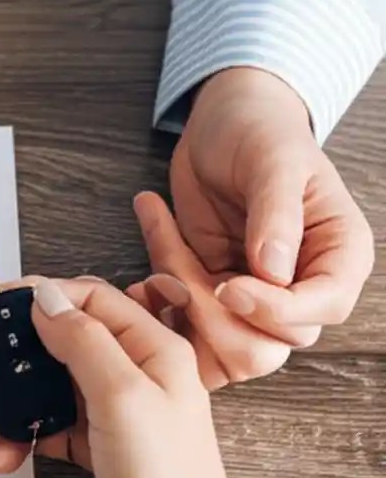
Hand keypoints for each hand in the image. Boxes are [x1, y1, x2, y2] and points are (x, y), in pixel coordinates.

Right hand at [0, 277, 241, 477]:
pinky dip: (21, 437)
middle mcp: (134, 373)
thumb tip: (44, 298)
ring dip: (5, 406)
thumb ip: (82, 340)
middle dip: (7, 361)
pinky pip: (47, 426)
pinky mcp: (98, 446)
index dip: (33, 295)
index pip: (86, 300)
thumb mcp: (122, 395)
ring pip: (45, 388)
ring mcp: (115, 411)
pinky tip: (6, 456)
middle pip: (56, 344)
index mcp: (151, 348)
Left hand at [133, 67, 374, 389]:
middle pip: (272, 345)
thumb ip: (276, 213)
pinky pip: (190, 337)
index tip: (231, 286)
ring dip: (183, 319)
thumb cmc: (259, 131)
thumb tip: (273, 270)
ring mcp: (255, 300)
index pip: (323, 307)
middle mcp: (301, 287)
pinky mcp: (212, 300)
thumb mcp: (273, 159)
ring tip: (154, 275)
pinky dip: (161, 320)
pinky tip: (139, 289)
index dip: (276, 309)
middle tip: (177, 275)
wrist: (218, 126)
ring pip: (224, 351)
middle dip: (217, 318)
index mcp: (337, 254)